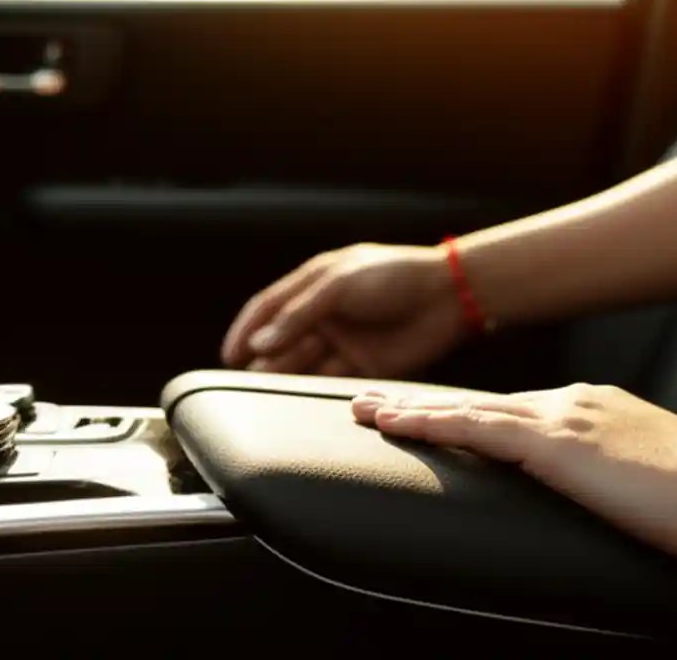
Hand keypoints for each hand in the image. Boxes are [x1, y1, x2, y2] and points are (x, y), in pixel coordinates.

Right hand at [222, 243, 465, 377]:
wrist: (448, 294)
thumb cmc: (394, 276)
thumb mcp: (339, 285)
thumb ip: (299, 314)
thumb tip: (260, 344)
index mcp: (315, 285)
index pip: (268, 309)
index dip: (246, 330)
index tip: (228, 355)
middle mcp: (325, 315)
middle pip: (283, 340)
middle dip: (262, 359)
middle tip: (242, 380)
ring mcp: (344, 341)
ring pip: (303, 363)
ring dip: (283, 376)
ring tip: (263, 391)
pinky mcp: (365, 366)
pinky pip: (330, 380)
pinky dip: (312, 389)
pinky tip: (296, 399)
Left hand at [351, 383, 676, 563]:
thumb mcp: (661, 480)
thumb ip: (627, 479)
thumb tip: (620, 499)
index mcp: (598, 410)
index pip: (518, 411)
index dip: (471, 414)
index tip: (438, 417)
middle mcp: (574, 403)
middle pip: (483, 403)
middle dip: (427, 405)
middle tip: (376, 404)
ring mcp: (563, 418)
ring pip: (468, 410)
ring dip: (413, 411)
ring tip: (367, 412)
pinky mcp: (554, 444)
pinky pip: (475, 429)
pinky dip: (431, 425)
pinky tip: (396, 426)